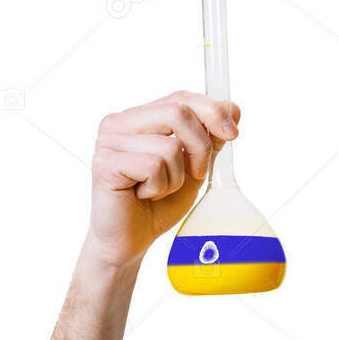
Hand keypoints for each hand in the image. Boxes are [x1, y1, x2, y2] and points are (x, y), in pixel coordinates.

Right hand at [85, 91, 240, 270]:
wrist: (131, 241)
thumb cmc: (158, 204)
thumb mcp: (192, 167)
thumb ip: (209, 138)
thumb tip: (233, 108)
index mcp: (138, 118)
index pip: (181, 98)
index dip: (212, 111)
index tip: (232, 134)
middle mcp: (119, 123)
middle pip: (177, 112)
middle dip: (200, 147)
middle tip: (195, 174)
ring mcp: (108, 142)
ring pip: (169, 146)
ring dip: (176, 177)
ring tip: (158, 190)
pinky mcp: (105, 164)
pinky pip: (153, 166)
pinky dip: (160, 187)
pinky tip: (144, 196)